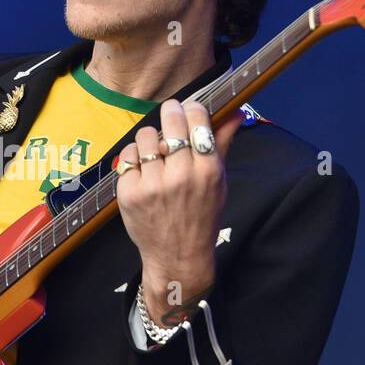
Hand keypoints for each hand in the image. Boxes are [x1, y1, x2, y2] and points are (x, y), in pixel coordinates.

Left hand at [115, 100, 244, 326]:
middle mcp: (181, 176)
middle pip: (171, 121)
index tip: (189, 108)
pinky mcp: (129, 193)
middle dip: (170, 112)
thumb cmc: (202, 216)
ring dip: (150, 139)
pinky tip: (143, 169)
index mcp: (208, 171)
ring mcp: (153, 185)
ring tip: (156, 152)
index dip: (192, 107)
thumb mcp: (219, 182)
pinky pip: (127, 156)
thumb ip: (223, 144)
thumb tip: (236, 112)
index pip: (197, 119)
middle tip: (170, 116)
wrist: (178, 257)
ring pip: (145, 136)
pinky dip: (134, 157)